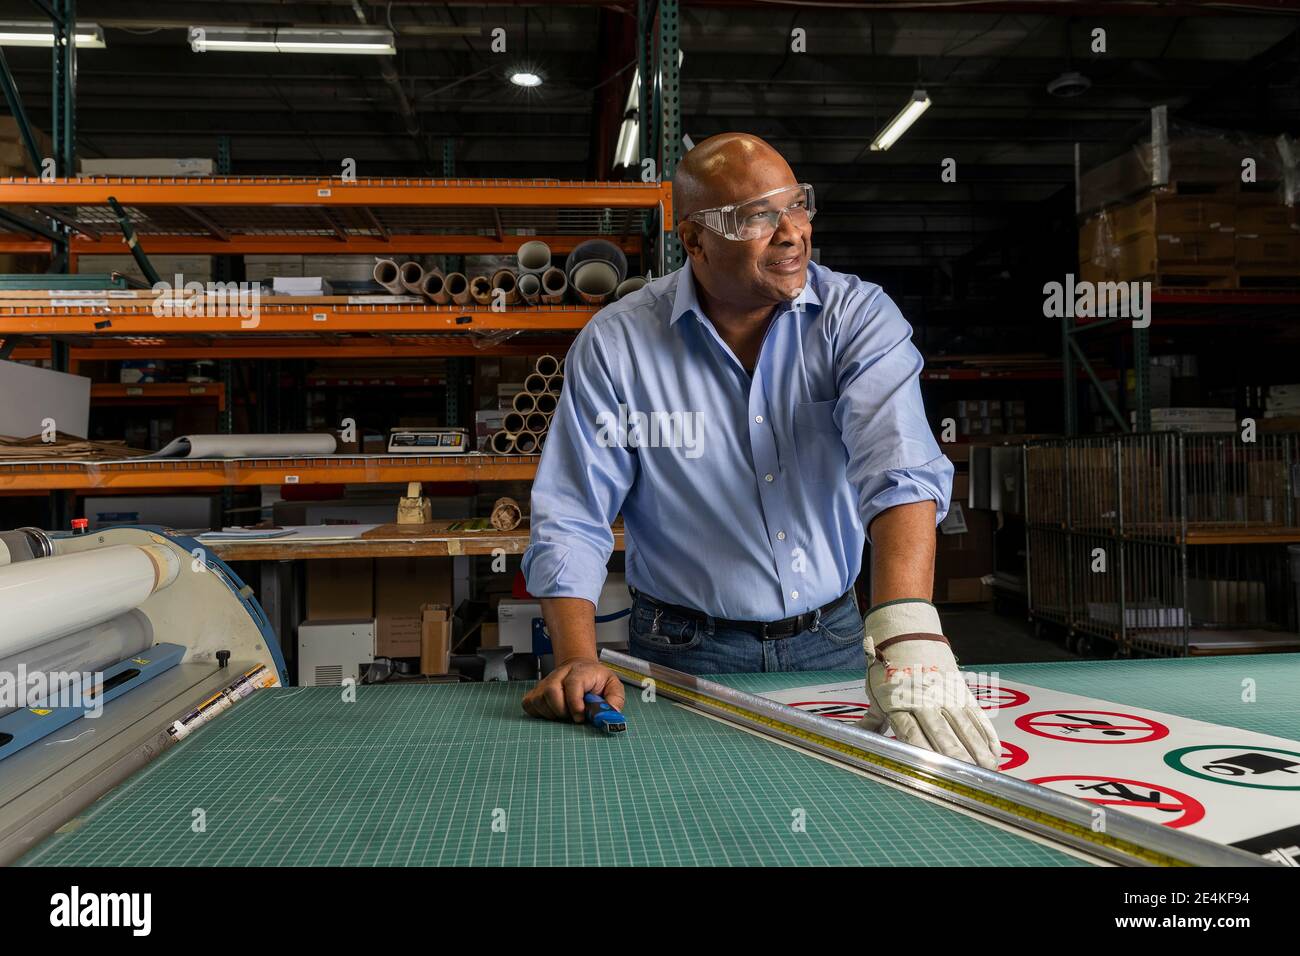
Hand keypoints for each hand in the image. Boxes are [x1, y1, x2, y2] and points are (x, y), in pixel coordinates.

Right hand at [521, 657, 625, 722]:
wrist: (580, 668)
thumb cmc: (595, 680)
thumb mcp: (612, 685)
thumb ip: (615, 699)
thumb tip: (610, 714)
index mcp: (580, 671)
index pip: (573, 683)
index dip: (575, 702)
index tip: (579, 716)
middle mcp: (560, 675)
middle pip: (551, 690)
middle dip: (561, 710)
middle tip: (571, 717)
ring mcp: (545, 682)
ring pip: (538, 699)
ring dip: (551, 713)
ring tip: (563, 715)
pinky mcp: (536, 691)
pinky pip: (529, 703)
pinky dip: (538, 713)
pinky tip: (551, 713)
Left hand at [861, 600, 1000, 769]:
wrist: (906, 634)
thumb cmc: (888, 670)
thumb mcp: (875, 694)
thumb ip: (871, 722)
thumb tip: (854, 740)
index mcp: (898, 704)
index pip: (911, 732)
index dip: (923, 752)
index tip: (935, 771)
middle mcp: (923, 700)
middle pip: (941, 731)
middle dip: (956, 755)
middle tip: (968, 776)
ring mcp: (945, 695)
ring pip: (964, 725)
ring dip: (978, 749)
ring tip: (989, 770)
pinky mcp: (960, 690)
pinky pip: (977, 714)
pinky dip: (987, 734)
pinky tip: (995, 751)